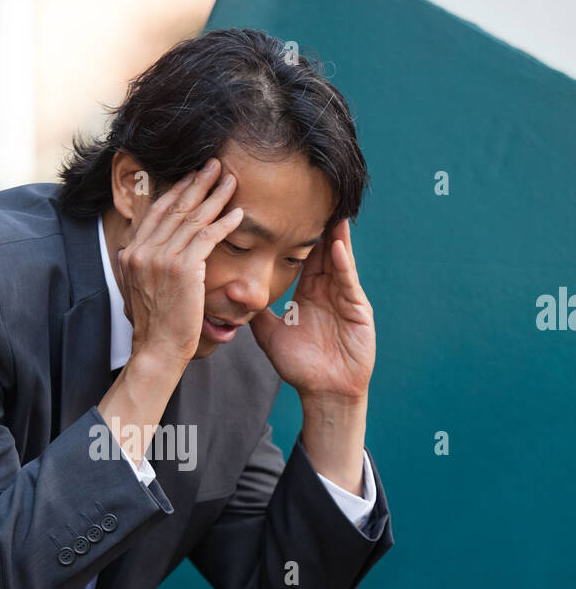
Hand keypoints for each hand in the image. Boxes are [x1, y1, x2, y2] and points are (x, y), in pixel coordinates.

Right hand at [116, 158, 242, 365]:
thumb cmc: (155, 324)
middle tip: (215, 165)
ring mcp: (161, 259)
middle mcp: (143, 251)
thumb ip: (145, 262)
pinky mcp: (183, 269)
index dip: (177, 191)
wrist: (156, 349)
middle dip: (197, 183)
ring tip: (230, 181)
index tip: (193, 177)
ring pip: (192, 219)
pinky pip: (207, 238)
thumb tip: (150, 247)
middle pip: (175, 208)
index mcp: (131, 252)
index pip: (156, 212)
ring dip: (215, 197)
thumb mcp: (138, 287)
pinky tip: (237, 214)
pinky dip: (224, 224)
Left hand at [248, 219, 374, 399]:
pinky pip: (348, 281)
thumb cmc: (300, 367)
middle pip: (321, 251)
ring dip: (333, 236)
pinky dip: (342, 263)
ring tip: (329, 209)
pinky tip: (335, 245)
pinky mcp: (358, 309)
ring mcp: (345, 298)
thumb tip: (231, 295)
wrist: (325, 391)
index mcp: (308, 294)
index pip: (301, 258)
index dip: (293, 237)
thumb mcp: (270, 336)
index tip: (282, 213)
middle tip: (310, 196)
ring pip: (338, 260)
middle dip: (316, 226)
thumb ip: (255, 313)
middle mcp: (327, 291)